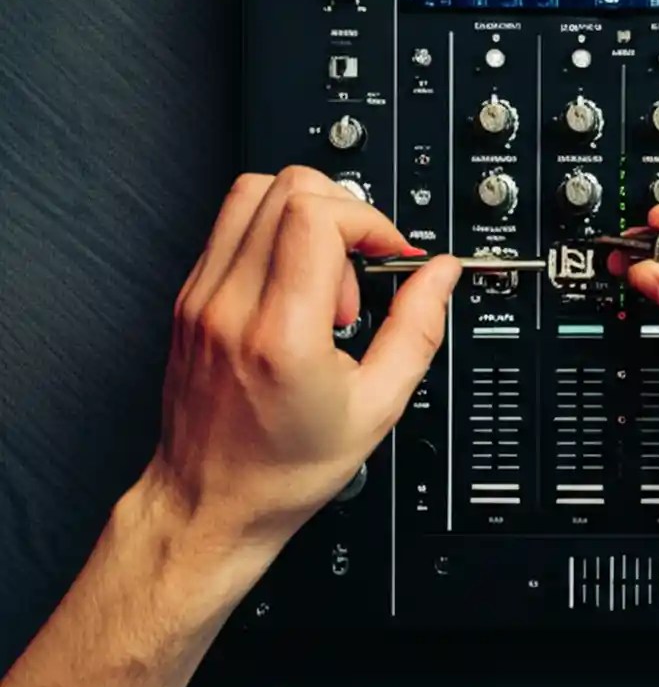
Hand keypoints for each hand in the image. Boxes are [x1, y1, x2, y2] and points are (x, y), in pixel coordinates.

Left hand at [149, 167, 460, 550]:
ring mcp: (202, 296)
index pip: (316, 215)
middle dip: (344, 212)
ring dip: (307, 216)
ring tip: (326, 278)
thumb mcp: (378, 406)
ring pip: (253, 191)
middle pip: (286, 187)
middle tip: (359, 268)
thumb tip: (441, 273)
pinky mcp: (189, 296)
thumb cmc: (284, 468)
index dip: (369, 220)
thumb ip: (418, 329)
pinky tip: (297, 287)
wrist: (211, 500)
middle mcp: (231, 305)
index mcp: (281, 334)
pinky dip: (276, 235)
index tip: (389, 253)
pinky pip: (233, 225)